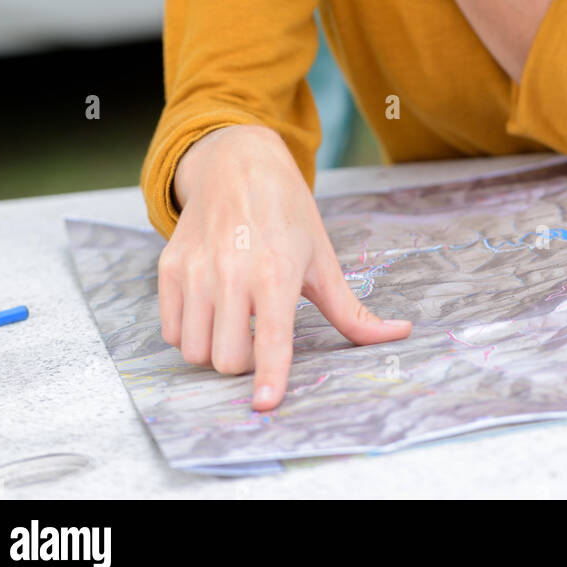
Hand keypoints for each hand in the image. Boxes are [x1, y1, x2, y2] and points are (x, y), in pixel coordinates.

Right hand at [159, 124, 411, 408]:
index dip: (269, 375)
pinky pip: (171, 331)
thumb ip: (351, 309)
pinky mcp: (168, 267)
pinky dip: (189, 333)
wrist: (236, 162)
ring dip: (214, 350)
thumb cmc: (286, 212)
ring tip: (233, 322)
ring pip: (194, 350)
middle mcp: (231, 271)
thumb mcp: (322, 257)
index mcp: (276, 270)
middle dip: (244, 363)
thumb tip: (397, 334)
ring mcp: (195, 269)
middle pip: (227, 358)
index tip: (266, 404)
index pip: (271, 337)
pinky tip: (210, 309)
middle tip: (257, 337)